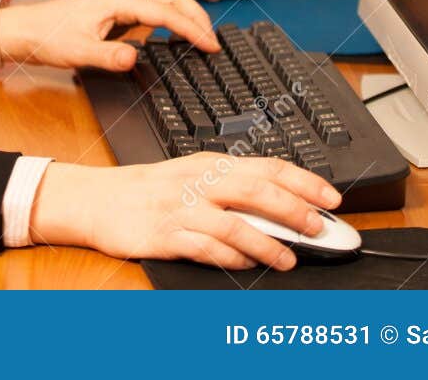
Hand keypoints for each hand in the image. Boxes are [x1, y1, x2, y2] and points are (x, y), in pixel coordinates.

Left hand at [0, 0, 217, 70]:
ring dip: (187, 10)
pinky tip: (176, 27)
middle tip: (214, 41)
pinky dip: (172, 11)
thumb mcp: (78, 53)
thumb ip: (108, 56)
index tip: (211, 46)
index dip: (192, 29)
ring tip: (203, 34)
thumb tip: (134, 58)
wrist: (25, 29)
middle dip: (197, 15)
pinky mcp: (115, 4)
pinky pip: (152, 2)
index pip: (166, 12)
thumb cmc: (48, 37)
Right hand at [31, 155, 341, 270]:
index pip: (264, 165)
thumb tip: (280, 201)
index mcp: (207, 163)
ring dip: (269, 243)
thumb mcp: (189, 175)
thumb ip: (228, 185)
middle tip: (320, 227)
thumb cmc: (146, 190)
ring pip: (235, 222)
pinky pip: (206, 246)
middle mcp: (196, 181)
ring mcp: (180, 208)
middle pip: (256, 190)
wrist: (96, 199)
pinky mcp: (165, 234)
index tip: (332, 196)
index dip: (302, 181)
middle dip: (294, 209)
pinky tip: (247, 264)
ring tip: (290, 258)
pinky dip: (232, 256)